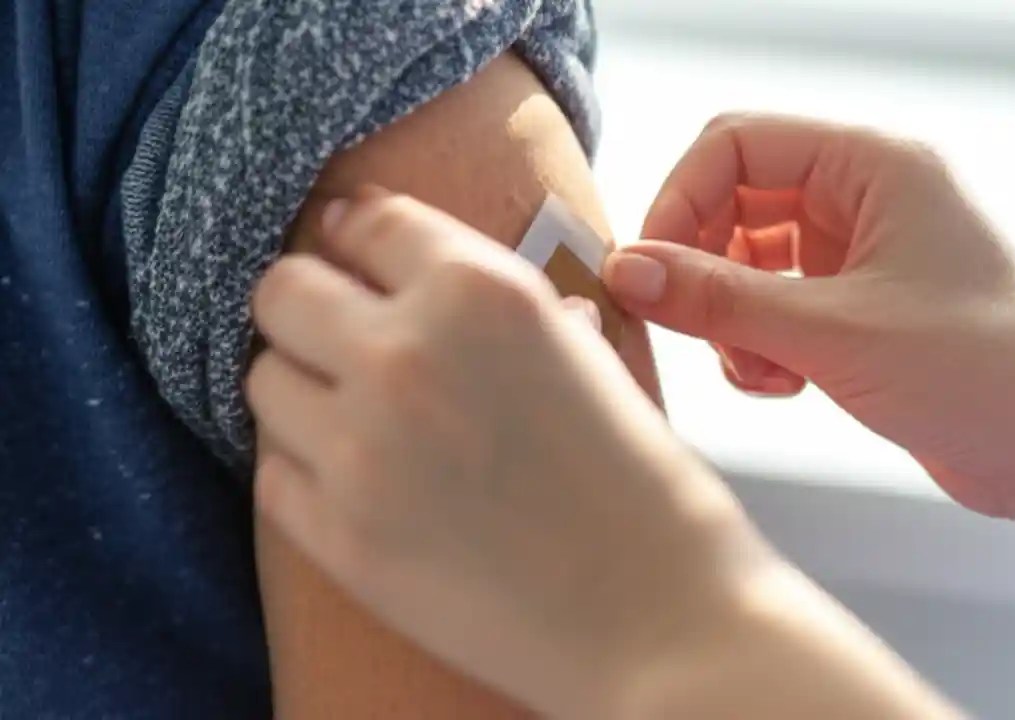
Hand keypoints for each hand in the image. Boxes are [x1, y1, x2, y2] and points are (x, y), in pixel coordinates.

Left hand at [247, 191, 771, 716]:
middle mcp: (406, 355)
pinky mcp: (339, 536)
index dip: (355, 233)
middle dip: (308, 305)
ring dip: (303, 389)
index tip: (348, 247)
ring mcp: (361, 450)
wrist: (656, 613)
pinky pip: (273, 472)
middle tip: (337, 333)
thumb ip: (493, 305)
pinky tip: (361, 481)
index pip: (367, 221)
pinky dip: (306, 470)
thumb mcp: (580, 355)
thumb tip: (428, 273)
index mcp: (480, 291)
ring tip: (355, 415)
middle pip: (283, 291)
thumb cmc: (637, 482)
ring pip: (265, 380)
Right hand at [604, 114, 1014, 517]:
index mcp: (875, 164)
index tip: (649, 271)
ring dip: (733, 317)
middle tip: (692, 327)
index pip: (737, 143)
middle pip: (737, 201)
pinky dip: (762, 344)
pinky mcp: (864, 309)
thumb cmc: (985, 373)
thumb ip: (717, 298)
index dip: (680, 200)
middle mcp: (869, 196)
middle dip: (706, 268)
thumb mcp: (831, 333)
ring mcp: (867, 254)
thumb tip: (625, 269)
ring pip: (751, 261)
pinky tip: (786, 384)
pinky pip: (778, 306)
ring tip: (760, 368)